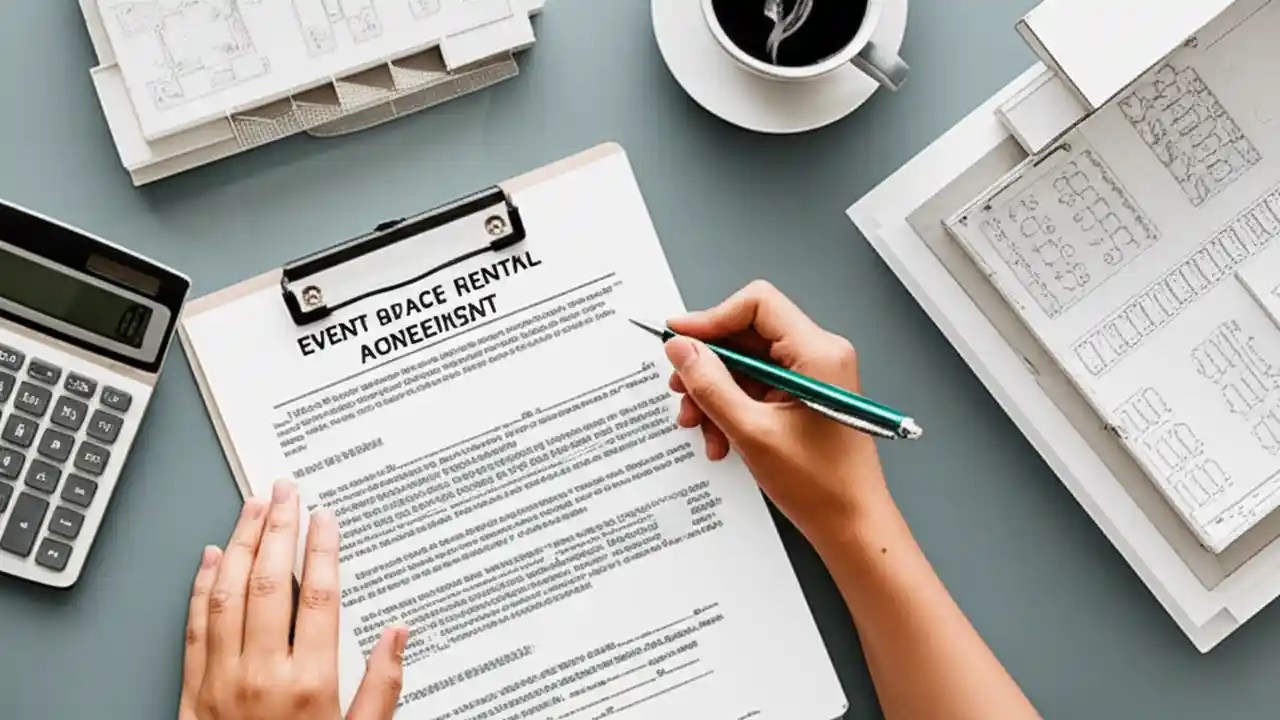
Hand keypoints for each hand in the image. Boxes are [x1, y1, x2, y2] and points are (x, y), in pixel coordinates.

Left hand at [180, 480, 407, 719]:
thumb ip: (383, 686)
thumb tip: (399, 634)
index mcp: (309, 683)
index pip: (316, 595)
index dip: (321, 549)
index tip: (325, 517)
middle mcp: (261, 674)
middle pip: (268, 582)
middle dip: (280, 528)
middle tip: (286, 491)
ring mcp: (222, 681)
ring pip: (227, 593)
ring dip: (241, 542)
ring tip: (253, 507)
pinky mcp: (193, 693)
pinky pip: (194, 626)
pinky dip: (201, 586)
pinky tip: (211, 557)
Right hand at [665, 281, 892, 546]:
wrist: (852, 525)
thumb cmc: (821, 485)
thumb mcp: (751, 432)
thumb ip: (710, 385)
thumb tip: (682, 348)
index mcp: (818, 353)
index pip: (757, 304)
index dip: (711, 318)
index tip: (678, 338)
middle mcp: (819, 356)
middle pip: (747, 335)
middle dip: (709, 365)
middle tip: (681, 389)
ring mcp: (812, 376)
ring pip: (746, 365)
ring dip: (715, 393)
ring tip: (698, 425)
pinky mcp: (804, 396)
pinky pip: (757, 388)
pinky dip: (732, 409)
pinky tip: (720, 438)